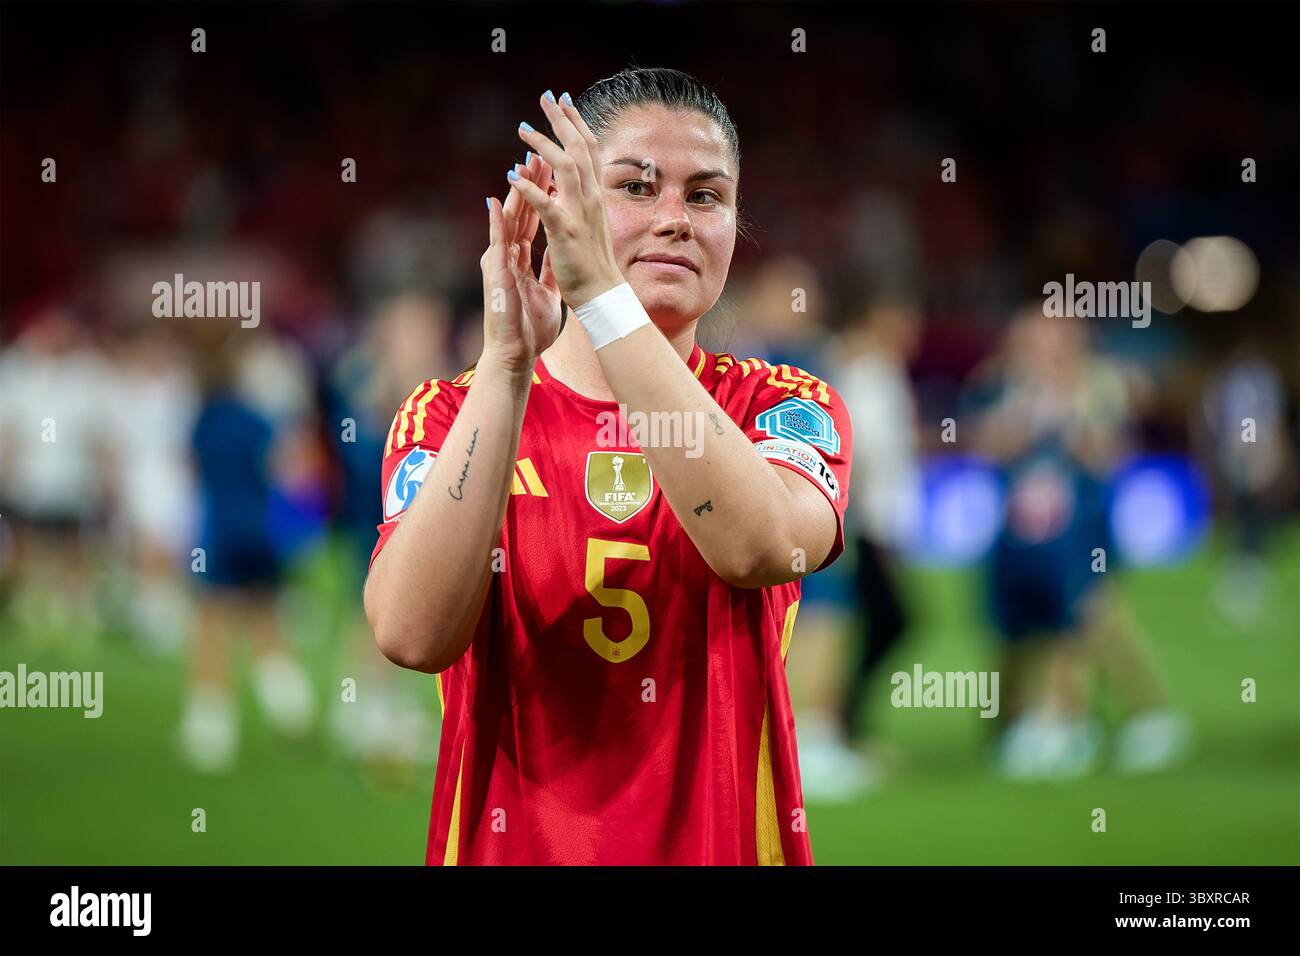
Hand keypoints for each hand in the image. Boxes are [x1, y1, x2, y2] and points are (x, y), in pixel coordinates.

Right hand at [480, 152, 563, 371]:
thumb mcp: (546, 291)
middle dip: (531, 182)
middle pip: (522, 211)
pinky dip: (496, 222)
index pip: (534, 218)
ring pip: (509, 220)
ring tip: (522, 164)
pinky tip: (496, 201)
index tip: (553, 169)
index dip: (543, 193)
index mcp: (520, 258)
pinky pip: (496, 244)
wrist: (514, 354)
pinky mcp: (495, 274)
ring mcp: (498, 263)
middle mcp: (507, 256)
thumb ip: (548, 269)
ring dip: (516, 192)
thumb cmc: (529, 329)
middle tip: (540, 153)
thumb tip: (558, 251)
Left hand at [509, 91, 624, 308]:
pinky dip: (529, 187)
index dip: (576, 123)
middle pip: (578, 149)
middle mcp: (590, 199)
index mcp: (595, 196)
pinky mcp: (565, 232)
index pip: (588, 150)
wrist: (603, 294)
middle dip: (561, 120)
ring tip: (522, 129)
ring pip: (565, 168)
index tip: (564, 102)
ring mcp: (579, 214)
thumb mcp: (590, 225)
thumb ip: (580, 202)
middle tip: (545, 97)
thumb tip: (565, 185)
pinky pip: (546, 203)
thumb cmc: (595, 264)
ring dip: (543, 145)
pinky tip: (512, 174)